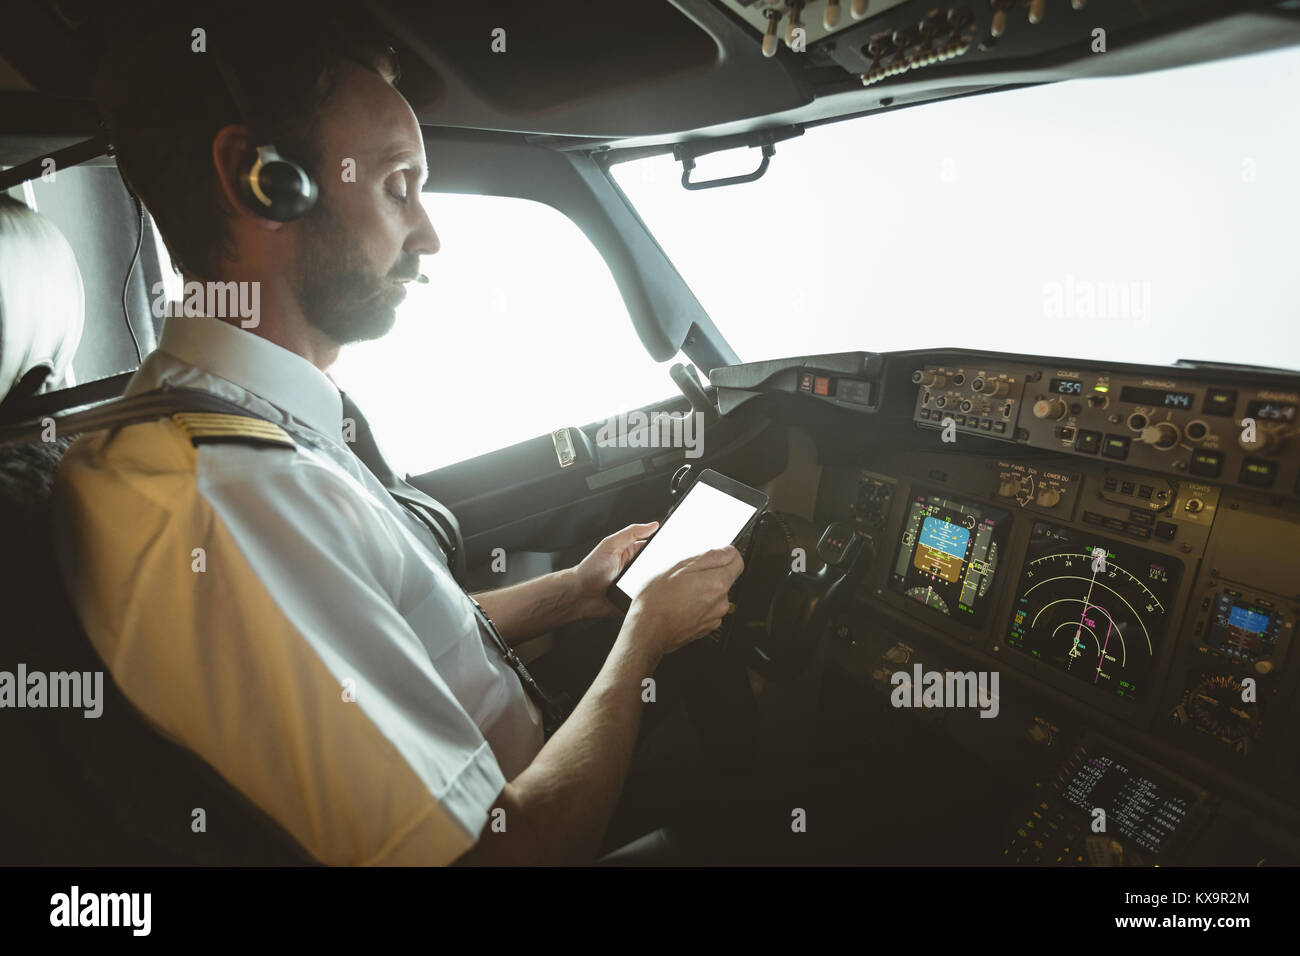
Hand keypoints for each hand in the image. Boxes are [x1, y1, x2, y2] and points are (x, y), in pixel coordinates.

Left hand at [570, 522, 658, 619]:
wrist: (579, 595)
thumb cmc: (591, 569)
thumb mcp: (611, 545)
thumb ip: (631, 533)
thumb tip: (653, 525)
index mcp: (631, 553)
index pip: (653, 548)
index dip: (664, 547)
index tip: (673, 547)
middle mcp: (635, 569)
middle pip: (657, 567)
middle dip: (663, 568)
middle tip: (664, 569)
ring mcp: (636, 585)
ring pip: (656, 584)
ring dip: (657, 584)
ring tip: (654, 583)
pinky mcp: (635, 600)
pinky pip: (649, 600)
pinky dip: (652, 599)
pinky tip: (651, 597)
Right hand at [628, 546, 744, 656]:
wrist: (648, 632)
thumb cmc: (658, 601)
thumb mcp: (679, 567)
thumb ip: (710, 557)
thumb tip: (728, 551)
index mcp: (718, 584)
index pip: (737, 561)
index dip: (726, 553)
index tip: (715, 554)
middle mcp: (721, 602)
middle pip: (724, 578)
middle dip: (709, 574)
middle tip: (686, 576)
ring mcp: (714, 617)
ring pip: (714, 595)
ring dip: (702, 591)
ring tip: (680, 592)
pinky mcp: (706, 628)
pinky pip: (707, 610)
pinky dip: (698, 605)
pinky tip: (681, 604)